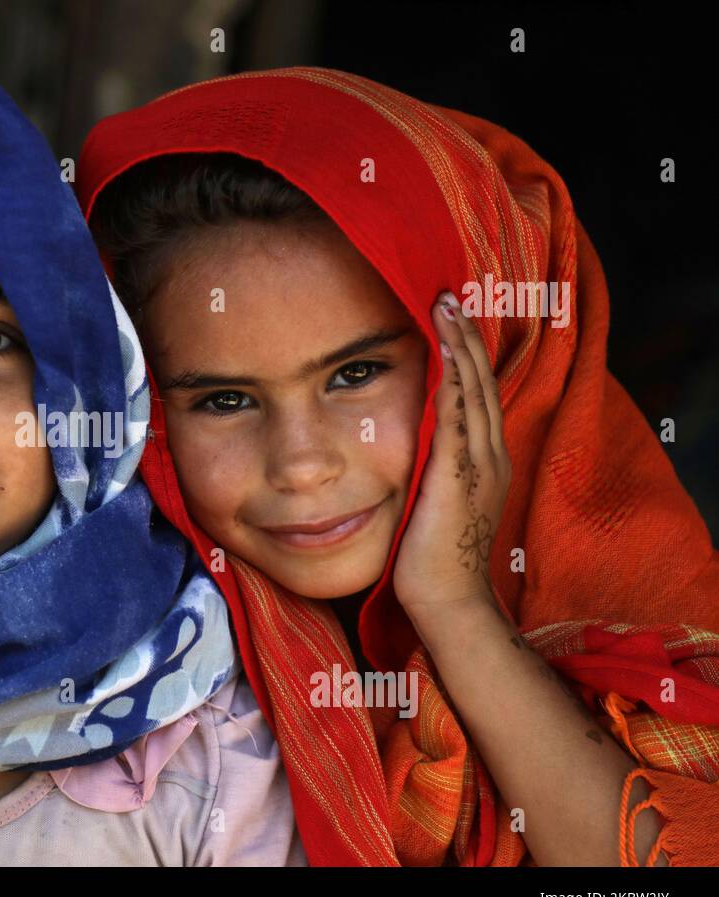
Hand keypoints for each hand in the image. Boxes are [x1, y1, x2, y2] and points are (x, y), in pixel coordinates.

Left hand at [393, 291, 510, 625]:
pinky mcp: (458, 472)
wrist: (448, 599)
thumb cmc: (433, 559)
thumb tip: (408, 450)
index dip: (470, 355)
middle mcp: (490, 455)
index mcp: (487, 462)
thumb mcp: (436, 503)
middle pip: (483, 382)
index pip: (481, 396)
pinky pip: (458, 414)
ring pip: (474, 389)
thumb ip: (431, 472)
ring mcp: (479, 463)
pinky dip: (453, 377)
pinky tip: (443, 349)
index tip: (454, 320)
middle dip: (467, 337)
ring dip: (460, 345)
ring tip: (445, 306)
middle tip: (449, 296)